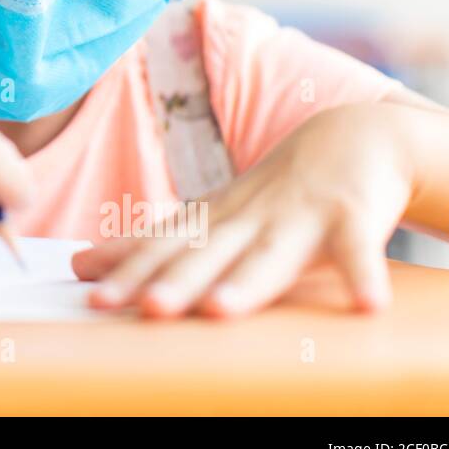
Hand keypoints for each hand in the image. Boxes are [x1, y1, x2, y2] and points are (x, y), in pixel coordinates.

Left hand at [73, 103, 414, 317]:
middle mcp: (249, 218)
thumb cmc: (273, 192)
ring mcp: (300, 216)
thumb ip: (150, 244)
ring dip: (247, 283)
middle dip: (176, 281)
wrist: (356, 137)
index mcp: (213, 220)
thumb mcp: (210, 217)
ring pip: (271, 255)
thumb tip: (79, 264)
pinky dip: (365, 275)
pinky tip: (369, 305)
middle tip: (146, 307)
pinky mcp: (354, 218)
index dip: (129, 272)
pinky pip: (359, 251)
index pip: (164, 248)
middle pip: (208, 254)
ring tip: (221, 311)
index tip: (94, 298)